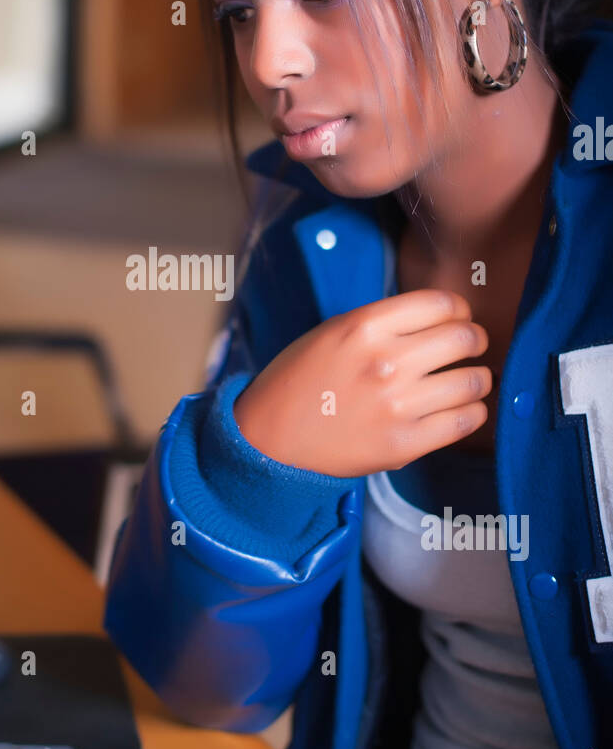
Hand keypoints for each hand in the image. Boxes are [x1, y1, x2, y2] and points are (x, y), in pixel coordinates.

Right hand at [233, 289, 491, 477]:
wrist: (270, 440)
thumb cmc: (298, 382)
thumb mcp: (332, 333)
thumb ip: (382, 324)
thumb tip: (436, 320)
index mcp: (365, 326)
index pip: (440, 304)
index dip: (458, 310)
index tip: (457, 318)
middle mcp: (386, 362)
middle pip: (464, 339)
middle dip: (475, 340)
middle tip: (471, 347)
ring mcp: (397, 405)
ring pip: (473, 381)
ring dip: (479, 378)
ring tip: (471, 380)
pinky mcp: (404, 444)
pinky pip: (465, 420)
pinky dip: (473, 412)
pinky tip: (463, 409)